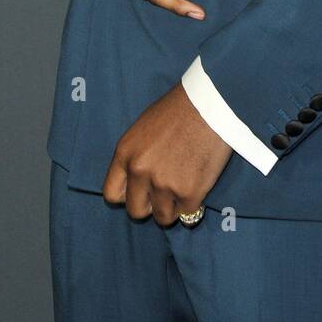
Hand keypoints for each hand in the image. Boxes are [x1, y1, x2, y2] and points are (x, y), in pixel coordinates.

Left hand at [102, 83, 231, 223]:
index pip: (112, 194)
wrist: (209, 104)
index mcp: (125, 153)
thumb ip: (135, 157)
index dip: (127, 195)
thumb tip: (136, 181)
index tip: (141, 191)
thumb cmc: (178, 110)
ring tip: (184, 188)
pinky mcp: (189, 193)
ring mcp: (164, 184)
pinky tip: (198, 189)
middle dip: (150, 205)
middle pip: (136, 211)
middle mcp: (140, 172)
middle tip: (165, 192)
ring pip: (162, 217)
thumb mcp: (143, 129)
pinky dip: (193, 206)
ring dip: (173, 208)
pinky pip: (188, 215)